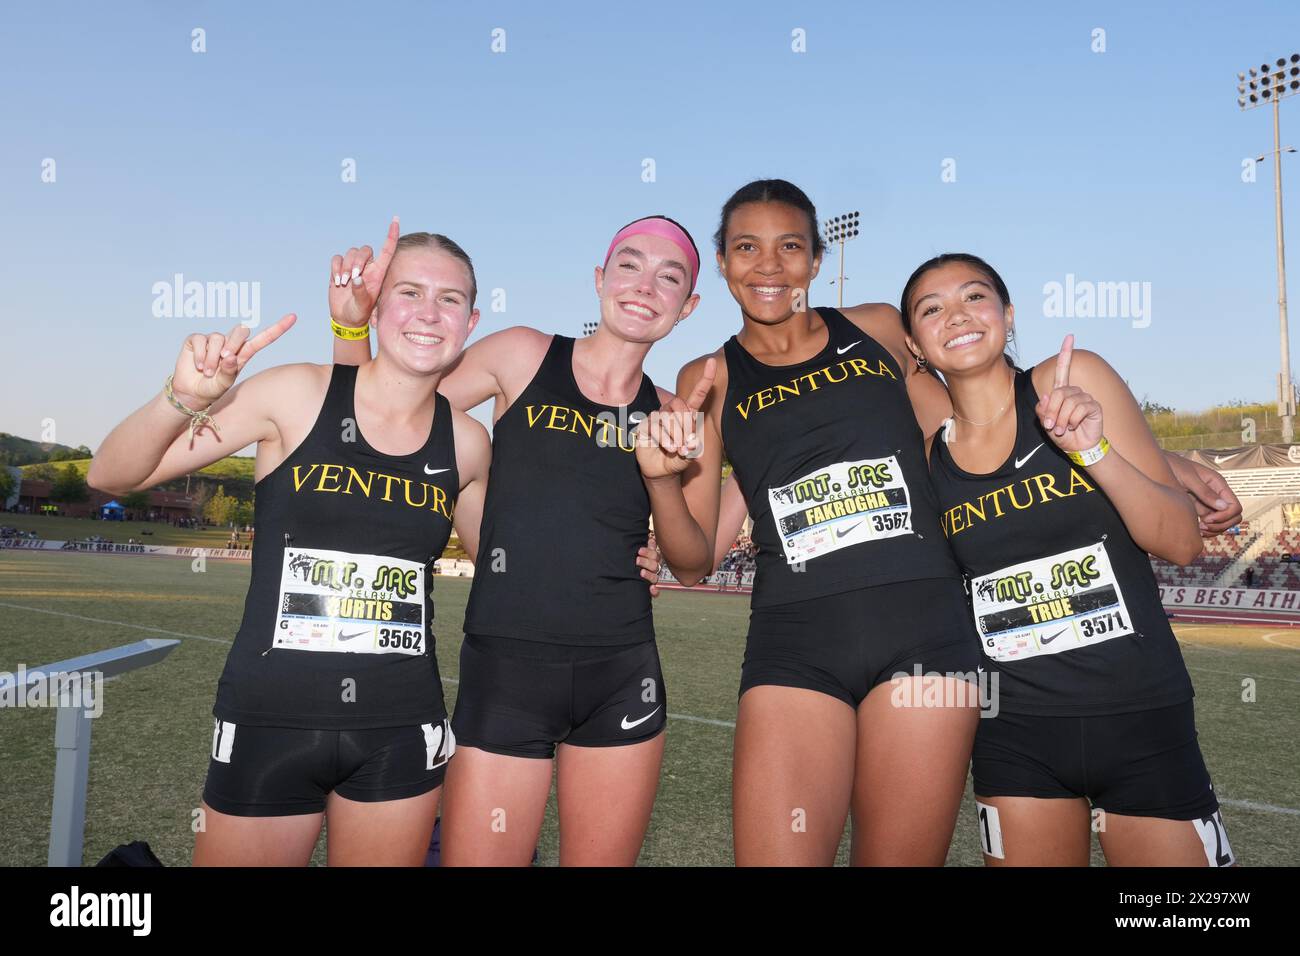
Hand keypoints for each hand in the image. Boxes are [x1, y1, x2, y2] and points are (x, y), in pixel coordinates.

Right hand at [171, 314, 296, 406]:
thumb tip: (230, 357)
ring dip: (213, 358)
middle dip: (234, 343)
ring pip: (219, 337)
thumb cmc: (213, 388)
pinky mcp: (197, 339)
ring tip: (208, 371)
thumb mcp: (224, 384)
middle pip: (241, 330)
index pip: (263, 339)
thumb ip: (229, 372)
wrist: (192, 393)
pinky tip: (198, 366)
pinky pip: (201, 340)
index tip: (293, 318)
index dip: (277, 328)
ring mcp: (213, 339)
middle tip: (225, 359)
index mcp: (243, 353)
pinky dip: (200, 355)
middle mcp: (230, 343)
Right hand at [329, 216, 399, 327]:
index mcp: (378, 273)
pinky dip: (335, 268)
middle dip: (356, 262)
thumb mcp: (363, 305)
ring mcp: (353, 267)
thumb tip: (355, 278)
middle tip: (352, 278)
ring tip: (343, 283)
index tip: (396, 219)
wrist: (346, 317)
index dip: (392, 234)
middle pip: (364, 250)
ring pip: (350, 253)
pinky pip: (337, 259)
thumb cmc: (359, 312)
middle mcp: (368, 267)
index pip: (387, 249)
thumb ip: (361, 292)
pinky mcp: (340, 269)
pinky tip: (337, 281)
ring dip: (344, 267)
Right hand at [635, 358, 715, 479]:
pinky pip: (656, 426)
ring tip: (677, 449)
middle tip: (686, 443)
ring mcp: (657, 417)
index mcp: (687, 415)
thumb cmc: (677, 460)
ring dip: (675, 435)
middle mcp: (672, 412)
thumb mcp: (688, 456)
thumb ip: (692, 449)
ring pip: (668, 417)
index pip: (697, 395)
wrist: (660, 471)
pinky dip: (664, 438)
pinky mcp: (646, 424)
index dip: (705, 379)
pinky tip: (668, 448)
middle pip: (680, 405)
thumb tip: (692, 442)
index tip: (713, 362)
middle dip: (685, 425)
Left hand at [637, 533, 661, 596]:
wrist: (624, 576)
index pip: (654, 555)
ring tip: (641, 572)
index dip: (648, 552)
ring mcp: (652, 579)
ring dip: (649, 575)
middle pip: (654, 565)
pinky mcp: (650, 589)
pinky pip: (656, 592)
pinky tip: (651, 588)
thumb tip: (650, 538)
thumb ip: (646, 546)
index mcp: (652, 559)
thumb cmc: (634, 559)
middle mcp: (653, 569)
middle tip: (637, 560)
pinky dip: (655, 591)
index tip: (639, 550)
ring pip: (655, 577)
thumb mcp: (639, 552)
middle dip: (646, 562)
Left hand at [1036, 334, 1102, 453]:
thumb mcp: (1046, 423)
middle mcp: (1074, 392)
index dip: (1066, 353)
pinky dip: (1073, 420)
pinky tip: (1075, 426)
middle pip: (1058, 393)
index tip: (1070, 336)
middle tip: (1052, 426)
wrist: (1078, 448)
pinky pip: (1080, 409)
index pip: (1064, 370)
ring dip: (1062, 419)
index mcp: (1062, 392)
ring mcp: (1085, 398)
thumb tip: (1046, 396)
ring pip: (1068, 402)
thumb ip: (1043, 410)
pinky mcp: (1094, 406)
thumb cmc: (1062, 435)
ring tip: (1063, 429)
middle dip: (1052, 411)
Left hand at [1174, 458, 1243, 536]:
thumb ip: (1204, 491)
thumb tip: (1223, 506)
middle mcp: (1217, 494)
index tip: (1206, 519)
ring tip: (1197, 529)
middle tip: (1202, 526)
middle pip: (1233, 517)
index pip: (1235, 507)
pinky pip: (1211, 523)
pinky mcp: (1199, 508)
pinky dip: (1206, 529)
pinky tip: (1194, 529)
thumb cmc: (1173, 466)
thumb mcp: (1188, 478)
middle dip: (1221, 525)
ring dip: (1214, 529)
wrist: (1157, 466)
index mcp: (1218, 484)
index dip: (1224, 517)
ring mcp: (1209, 502)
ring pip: (1223, 522)